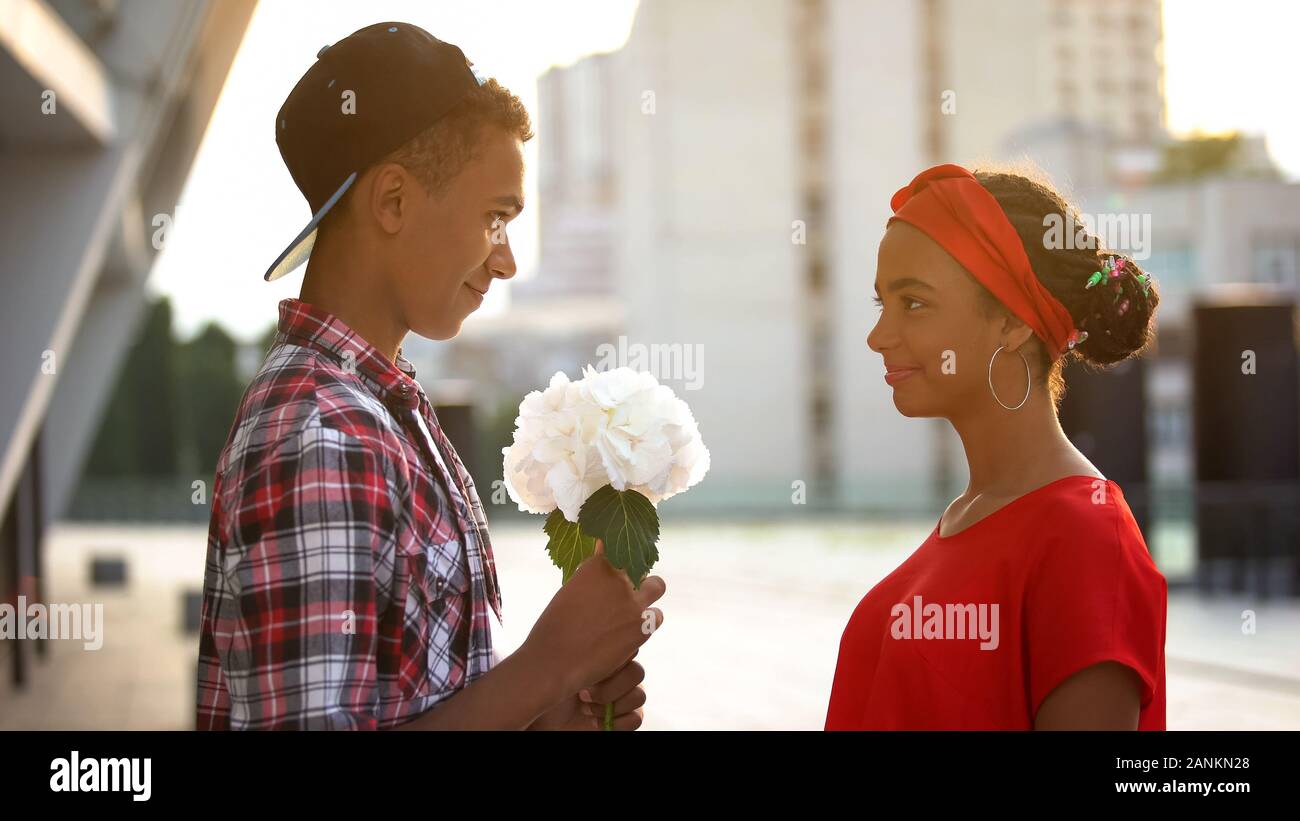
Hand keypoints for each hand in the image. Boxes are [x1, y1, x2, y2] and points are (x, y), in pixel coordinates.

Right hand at [522, 539, 664, 698]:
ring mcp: (633, 601)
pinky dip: (647, 623)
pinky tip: (632, 632)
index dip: (621, 552)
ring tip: (634, 611)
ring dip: (647, 596)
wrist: (555, 661)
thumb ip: (591, 578)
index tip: (621, 557)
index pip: (618, 545)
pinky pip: (657, 616)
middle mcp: (619, 578)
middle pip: (641, 563)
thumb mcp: (570, 590)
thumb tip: (604, 572)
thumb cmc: (554, 627)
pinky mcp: (643, 626)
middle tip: (630, 587)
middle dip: (638, 573)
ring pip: (656, 587)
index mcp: (597, 565)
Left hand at [529, 657, 646, 730]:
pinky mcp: (622, 719)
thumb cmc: (546, 690)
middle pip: (637, 672)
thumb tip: (613, 641)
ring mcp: (621, 697)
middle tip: (583, 694)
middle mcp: (615, 674)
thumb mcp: (564, 664)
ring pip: (639, 695)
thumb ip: (589, 649)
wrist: (539, 718)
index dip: (614, 660)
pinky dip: (617, 722)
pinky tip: (594, 722)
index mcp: (605, 655)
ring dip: (611, 706)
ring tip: (585, 709)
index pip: (629, 648)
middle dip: (610, 687)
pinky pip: (637, 717)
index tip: (591, 668)